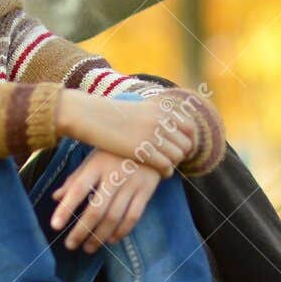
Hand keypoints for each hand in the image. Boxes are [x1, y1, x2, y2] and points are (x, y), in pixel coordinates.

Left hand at [50, 149, 161, 252]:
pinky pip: (133, 216)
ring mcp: (132, 183)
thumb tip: (55, 197)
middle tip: (71, 245)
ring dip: (100, 236)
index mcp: (97, 165)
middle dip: (82, 231)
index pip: (78, 189)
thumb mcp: (93, 159)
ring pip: (114, 217)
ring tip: (88, 248)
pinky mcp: (146, 190)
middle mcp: (114, 175)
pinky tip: (111, 240)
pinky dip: (122, 231)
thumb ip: (76, 179)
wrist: (152, 140)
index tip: (54, 226)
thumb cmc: (115, 152)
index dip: (66, 208)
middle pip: (96, 209)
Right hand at [56, 91, 195, 176]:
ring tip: (163, 167)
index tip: (183, 150)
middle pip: (185, 144)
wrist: (91, 115)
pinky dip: (165, 172)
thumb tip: (168, 127)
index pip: (190, 128)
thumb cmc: (110, 114)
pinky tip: (158, 173)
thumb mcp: (138, 108)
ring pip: (177, 156)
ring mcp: (152, 135)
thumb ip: (155, 116)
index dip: (189, 141)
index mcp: (162, 109)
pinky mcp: (143, 150)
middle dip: (182, 155)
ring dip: (173, 164)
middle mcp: (161, 121)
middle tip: (172, 161)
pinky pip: (165, 166)